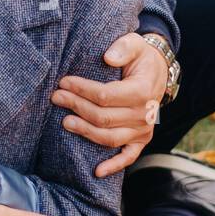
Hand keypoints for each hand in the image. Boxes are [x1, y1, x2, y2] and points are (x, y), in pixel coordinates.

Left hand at [50, 31, 167, 177]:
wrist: (158, 72)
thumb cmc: (140, 57)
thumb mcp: (135, 43)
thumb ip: (123, 47)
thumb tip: (107, 58)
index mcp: (142, 91)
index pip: (105, 95)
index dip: (82, 90)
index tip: (64, 82)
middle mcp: (144, 115)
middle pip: (103, 117)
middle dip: (76, 107)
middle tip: (56, 97)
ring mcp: (143, 130)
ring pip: (109, 138)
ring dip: (85, 132)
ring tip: (64, 122)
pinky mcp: (141, 141)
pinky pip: (128, 157)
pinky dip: (113, 166)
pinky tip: (96, 172)